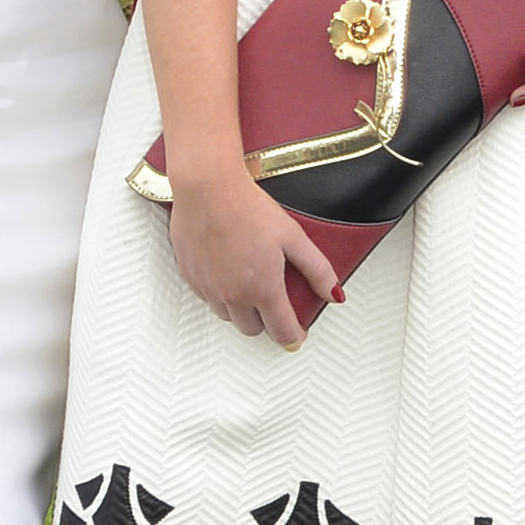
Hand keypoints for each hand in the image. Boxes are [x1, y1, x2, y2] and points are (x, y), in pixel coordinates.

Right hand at [168, 171, 341, 347]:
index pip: (281, 332)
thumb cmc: (248, 207)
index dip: (293, 337)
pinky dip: (219, 293)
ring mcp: (208, 288)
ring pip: (227, 317)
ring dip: (240, 309)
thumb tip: (334, 294)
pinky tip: (227, 271)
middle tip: (273, 302)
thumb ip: (317, 270)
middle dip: (266, 321)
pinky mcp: (190, 277)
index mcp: (262, 289)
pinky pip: (207, 299)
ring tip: (249, 282)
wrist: (208, 187)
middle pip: (252, 330)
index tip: (297, 333)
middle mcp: (232, 295)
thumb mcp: (294, 237)